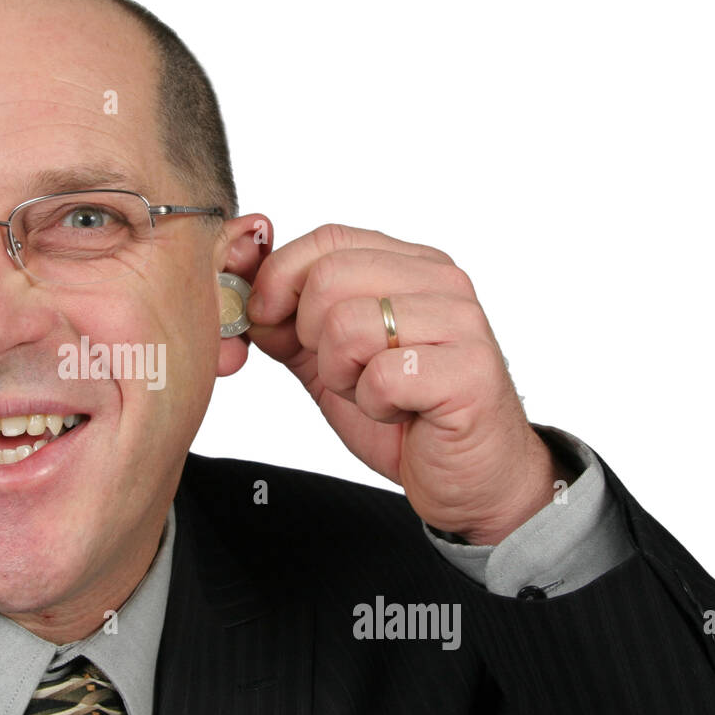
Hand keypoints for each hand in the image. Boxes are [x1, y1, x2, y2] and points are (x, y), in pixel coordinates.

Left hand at [241, 223, 568, 545]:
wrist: (472, 475)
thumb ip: (289, 323)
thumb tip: (242, 291)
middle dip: (310, 336)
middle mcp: (442, 283)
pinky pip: (381, 376)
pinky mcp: (468, 372)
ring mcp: (461, 324)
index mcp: (411, 266)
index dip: (280, 277)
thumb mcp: (331, 360)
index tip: (266, 317)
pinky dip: (374, 404)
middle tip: (341, 371)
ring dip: (342, 375)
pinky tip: (399, 411)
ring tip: (373, 392)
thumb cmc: (408, 414)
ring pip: (348, 325)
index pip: (329, 238)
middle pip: (328, 278)